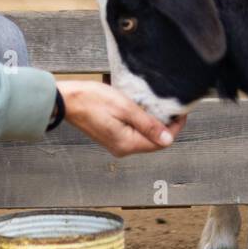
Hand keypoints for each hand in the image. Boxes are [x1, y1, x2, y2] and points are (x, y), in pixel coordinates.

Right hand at [57, 78, 186, 156]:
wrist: (66, 100)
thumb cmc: (92, 100)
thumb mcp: (124, 108)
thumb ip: (147, 124)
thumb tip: (167, 139)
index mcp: (127, 144)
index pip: (161, 142)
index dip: (174, 127)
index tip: (181, 112)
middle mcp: (122, 148)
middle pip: (153, 140)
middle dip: (164, 124)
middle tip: (169, 105)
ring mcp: (116, 144)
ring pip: (143, 136)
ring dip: (152, 122)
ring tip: (155, 104)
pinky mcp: (111, 136)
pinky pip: (133, 132)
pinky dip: (140, 121)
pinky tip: (140, 108)